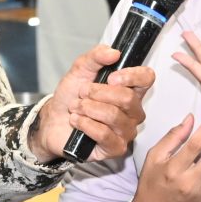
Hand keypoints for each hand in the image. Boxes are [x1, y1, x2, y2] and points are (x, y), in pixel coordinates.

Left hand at [34, 46, 154, 161]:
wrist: (53, 121)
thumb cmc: (71, 97)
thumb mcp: (80, 71)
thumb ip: (95, 57)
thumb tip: (113, 52)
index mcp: (130, 89)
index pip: (147, 78)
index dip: (131, 76)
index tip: (111, 77)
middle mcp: (133, 111)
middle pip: (128, 98)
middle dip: (98, 93)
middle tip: (82, 93)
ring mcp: (126, 131)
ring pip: (114, 116)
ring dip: (88, 108)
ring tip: (76, 107)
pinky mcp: (115, 148)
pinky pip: (105, 135)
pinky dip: (86, 124)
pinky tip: (76, 121)